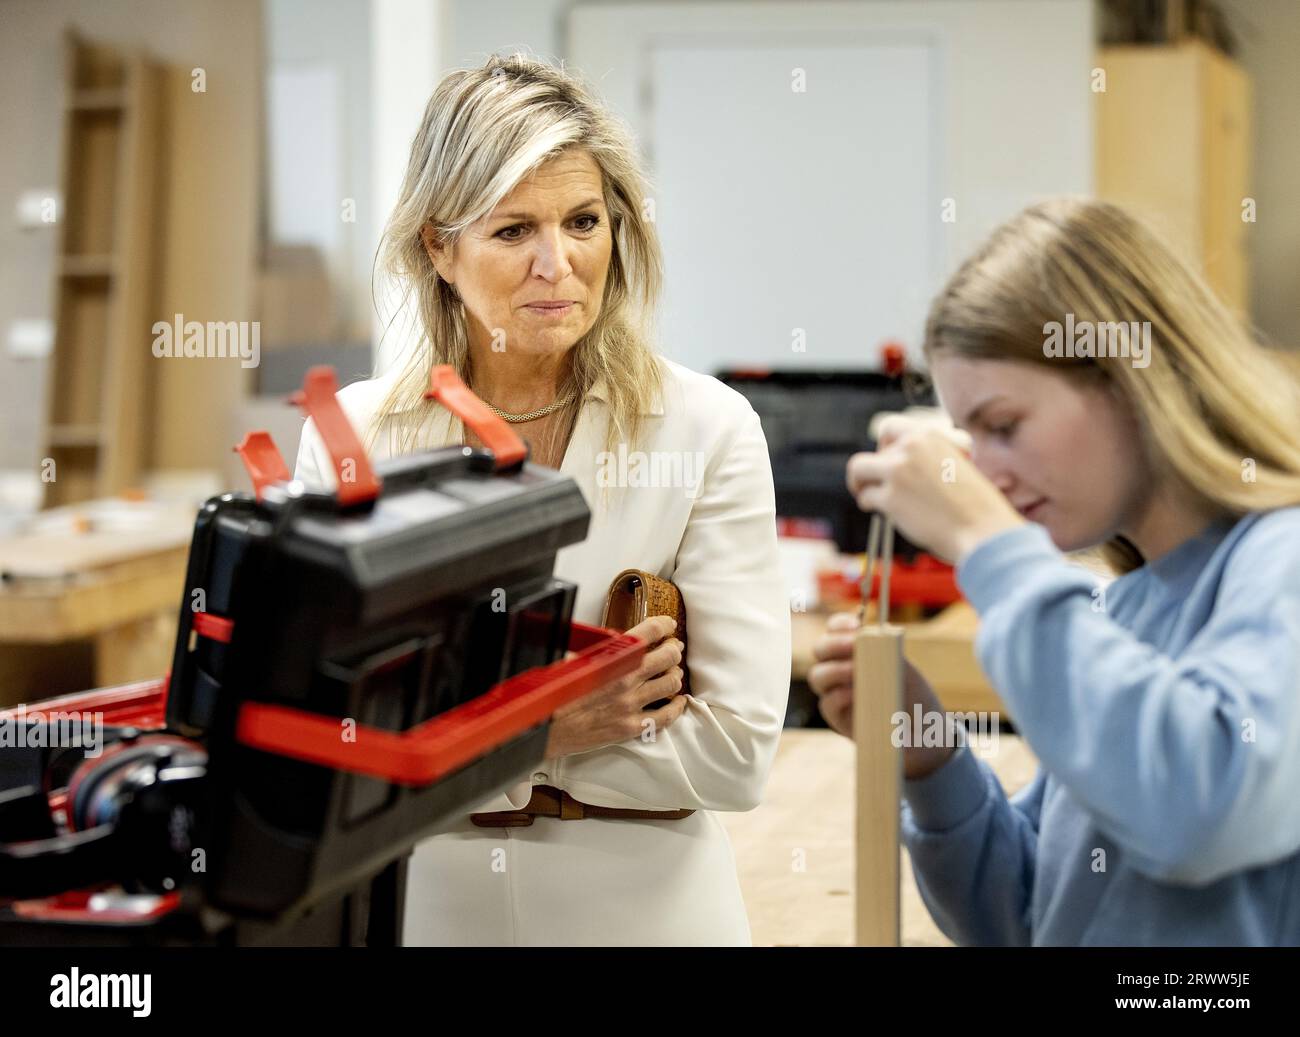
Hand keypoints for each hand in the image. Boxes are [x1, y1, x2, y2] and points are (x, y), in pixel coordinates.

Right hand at [544, 615, 686, 757]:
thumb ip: (596, 646)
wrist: (544, 728)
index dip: (664, 625)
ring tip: (673, 673)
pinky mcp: (631, 726)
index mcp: (610, 657)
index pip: (649, 632)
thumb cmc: (554, 694)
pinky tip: (676, 702)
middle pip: (668, 656)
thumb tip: (611, 638)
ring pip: (671, 683)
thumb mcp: (572, 659)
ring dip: (675, 675)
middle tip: (672, 649)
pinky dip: (676, 707)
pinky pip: (666, 716)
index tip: (667, 625)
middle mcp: (625, 678)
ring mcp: (631, 703)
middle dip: (673, 650)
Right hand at [808, 611, 957, 779]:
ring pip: (817, 676)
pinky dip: (838, 696)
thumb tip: (873, 637)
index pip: (835, 629)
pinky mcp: (838, 718)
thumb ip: (888, 652)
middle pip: (820, 649)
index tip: (855, 625)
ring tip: (854, 670)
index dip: (840, 624)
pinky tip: (854, 693)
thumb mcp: (905, 668)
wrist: (924, 731)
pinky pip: (827, 704)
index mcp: (853, 651)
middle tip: (852, 645)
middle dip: (833, 644)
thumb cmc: (913, 695)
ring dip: (834, 669)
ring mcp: (836, 693)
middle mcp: (839, 669)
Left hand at [846, 416, 1024, 563]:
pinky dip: (870, 506)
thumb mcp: (955, 463)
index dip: (882, 446)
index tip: (886, 461)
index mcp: (930, 435)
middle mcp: (911, 447)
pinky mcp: (891, 497)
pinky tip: (884, 514)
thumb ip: (927, 457)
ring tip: (868, 498)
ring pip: (858, 469)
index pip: (888, 428)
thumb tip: (892, 462)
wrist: (984, 529)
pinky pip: (866, 497)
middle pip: (871, 452)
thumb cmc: (975, 504)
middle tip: (873, 485)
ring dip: (860, 484)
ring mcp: (899, 471)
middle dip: (871, 470)